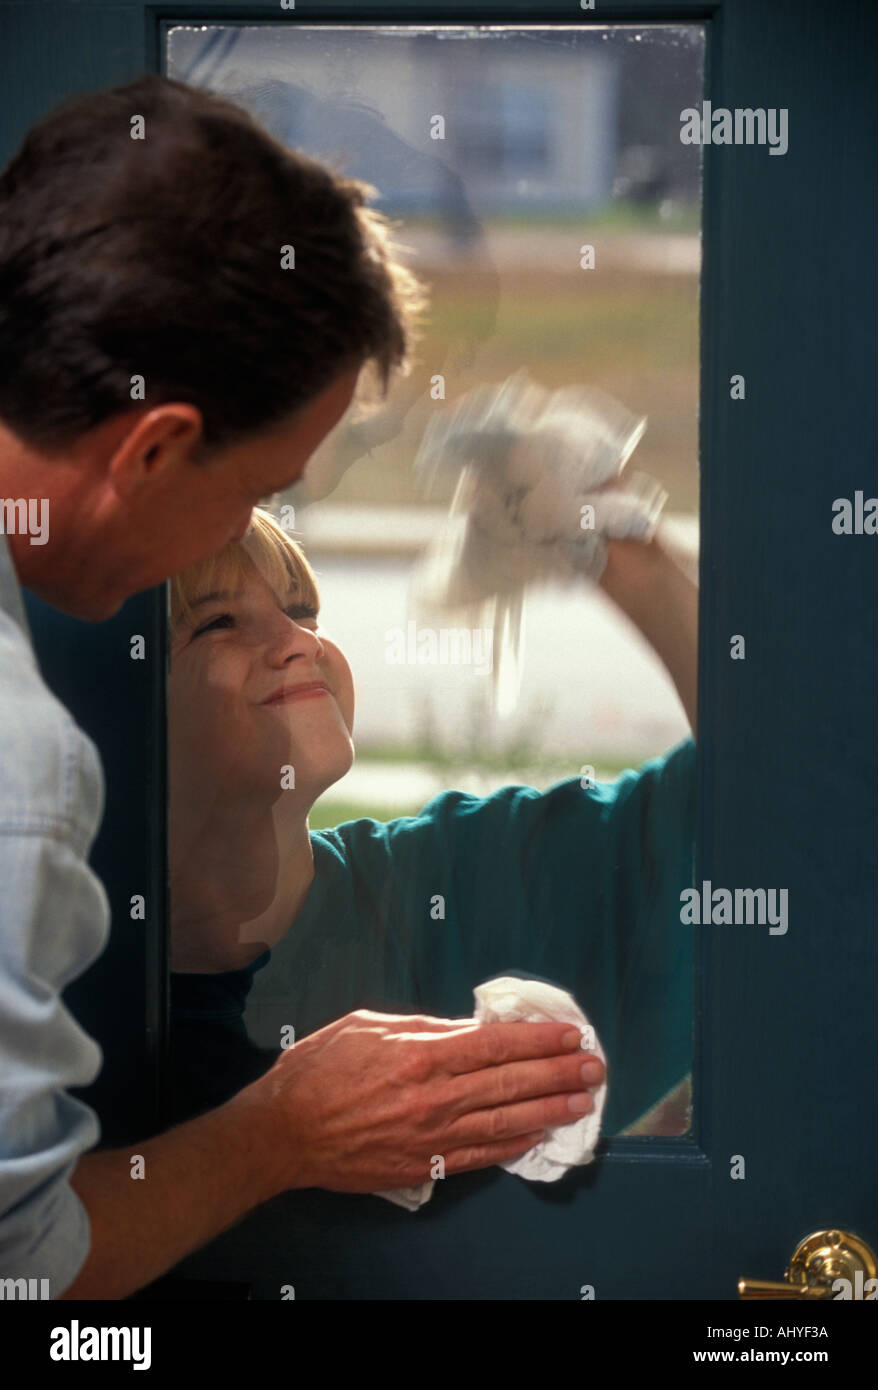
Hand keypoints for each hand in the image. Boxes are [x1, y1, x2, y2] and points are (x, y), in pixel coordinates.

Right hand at [251, 1009, 606, 1195]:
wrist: (283, 1133)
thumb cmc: (317, 1069)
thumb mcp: (367, 1026)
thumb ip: (422, 1028)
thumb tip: (465, 1030)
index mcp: (421, 1054)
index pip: (495, 1044)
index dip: (538, 1040)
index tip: (568, 1034)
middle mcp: (435, 1097)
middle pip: (510, 1082)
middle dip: (558, 1073)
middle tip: (594, 1066)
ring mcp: (431, 1136)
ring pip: (505, 1120)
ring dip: (549, 1109)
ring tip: (583, 1101)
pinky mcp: (423, 1165)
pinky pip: (480, 1155)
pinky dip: (513, 1144)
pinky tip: (539, 1135)